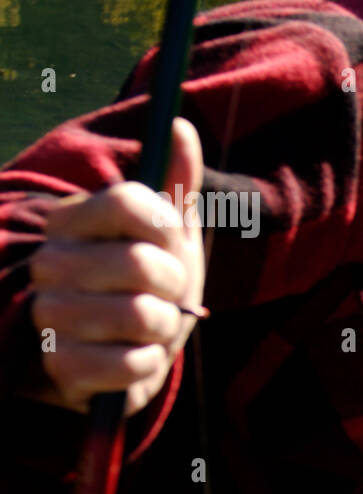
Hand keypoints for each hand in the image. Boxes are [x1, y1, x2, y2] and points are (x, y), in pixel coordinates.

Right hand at [26, 118, 205, 415]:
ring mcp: (51, 316)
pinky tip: (139, 356)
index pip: (126, 201)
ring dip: (165, 327)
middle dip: (175, 285)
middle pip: (141, 263)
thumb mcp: (170, 233)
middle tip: (170, 293)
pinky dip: (150, 363)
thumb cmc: (152, 282)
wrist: (128, 349)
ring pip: (140, 315)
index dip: (166, 225)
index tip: (171, 240)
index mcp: (72, 223)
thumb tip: (180, 127)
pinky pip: (130, 363)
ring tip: (154, 326)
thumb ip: (176, 183)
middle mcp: (50, 265)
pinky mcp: (62, 366)